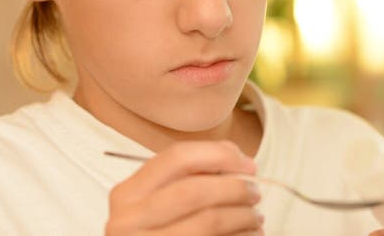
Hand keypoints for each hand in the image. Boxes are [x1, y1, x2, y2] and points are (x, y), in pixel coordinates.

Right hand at [105, 140, 263, 234]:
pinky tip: (249, 234)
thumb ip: (191, 174)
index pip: (177, 158)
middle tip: (255, 192)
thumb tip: (235, 156)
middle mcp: (128, 221)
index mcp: (127, 194)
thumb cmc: (158, 229)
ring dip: (242, 217)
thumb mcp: (159, 200)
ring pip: (208, 222)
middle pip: (194, 191)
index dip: (219, 155)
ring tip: (255, 217)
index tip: (247, 164)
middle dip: (234, 188)